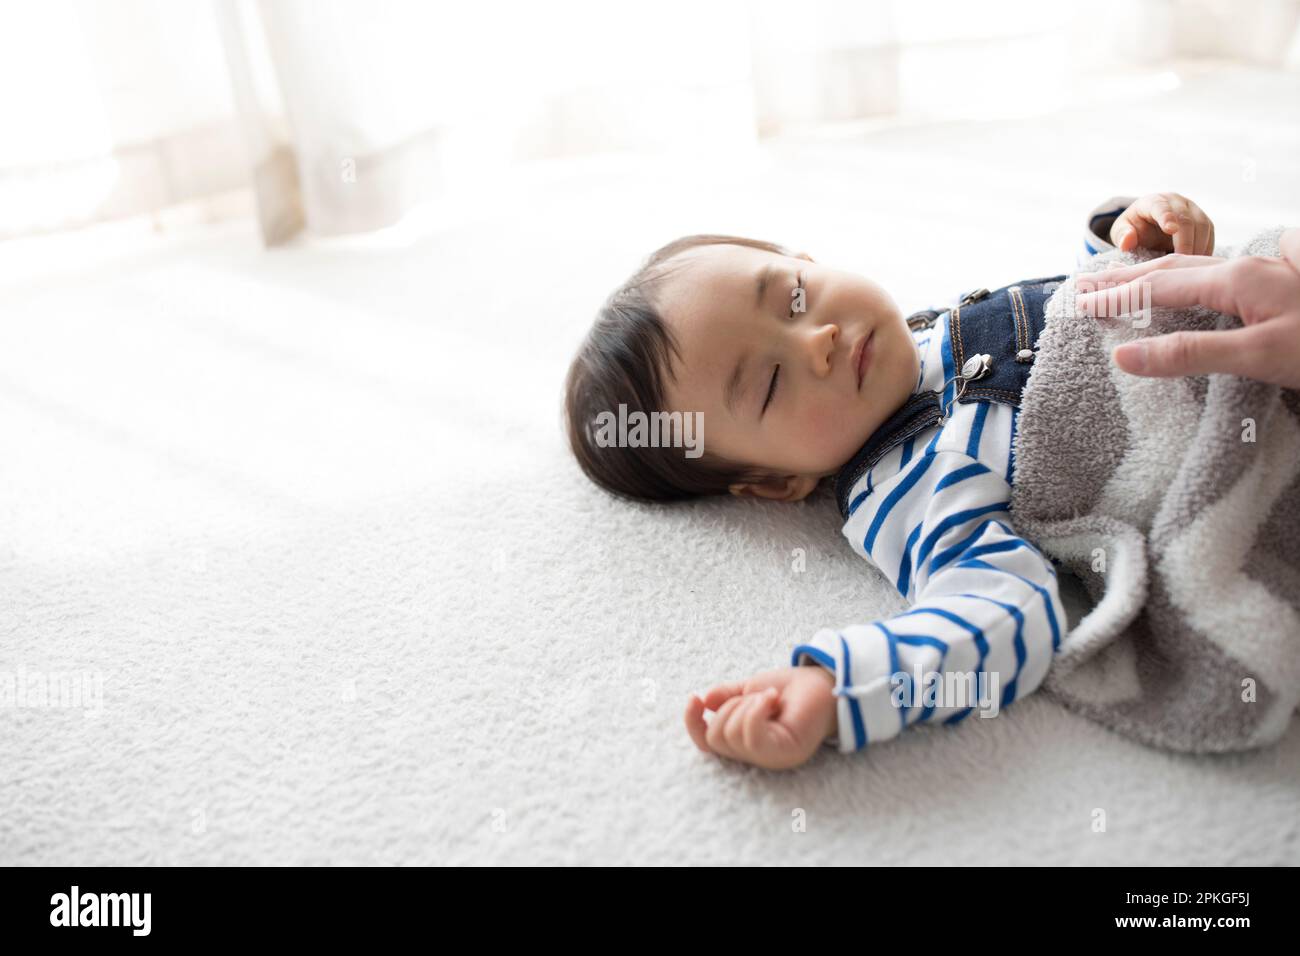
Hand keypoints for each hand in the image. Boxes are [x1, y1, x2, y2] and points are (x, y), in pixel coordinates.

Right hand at [684, 666, 836, 769]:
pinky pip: (752, 736)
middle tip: (757, 696)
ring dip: (746, 705)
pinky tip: (771, 699)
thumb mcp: (749, 689)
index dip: (693, 724)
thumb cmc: (790, 688)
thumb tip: (704, 702)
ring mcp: (772, 759)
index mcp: (746, 744)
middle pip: (717, 738)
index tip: (694, 698)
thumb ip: (726, 697)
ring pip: (731, 736)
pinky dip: (756, 711)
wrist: (823, 681)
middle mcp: (758, 757)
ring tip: (769, 697)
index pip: (707, 744)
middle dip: (729, 707)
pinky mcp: (786, 753)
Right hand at [1075, 229, 1299, 388]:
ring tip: (1123, 281)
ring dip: (1152, 273)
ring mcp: (1267, 272)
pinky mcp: (1281, 286)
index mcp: (1237, 278)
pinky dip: (1183, 277)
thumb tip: (1123, 355)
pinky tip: (1186, 285)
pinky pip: (1217, 274)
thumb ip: (1191, 353)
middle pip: (1171, 267)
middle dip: (1125, 277)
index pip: (1158, 287)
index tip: (1081, 304)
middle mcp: (1248, 267)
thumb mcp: (1257, 355)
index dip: (1116, 297)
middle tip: (1087, 284)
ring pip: (1195, 267)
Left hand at [1110, 192, 1215, 254]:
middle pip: (1186, 219)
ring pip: (1202, 226)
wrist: (1148, 224)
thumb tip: (1126, 242)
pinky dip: (1206, 249)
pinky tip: (1199, 263)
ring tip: (1190, 266)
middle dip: (1185, 241)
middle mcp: (1177, 202)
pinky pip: (1210, 234)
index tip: (1171, 230)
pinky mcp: (1203, 221)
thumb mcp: (1122, 231)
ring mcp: (1193, 210)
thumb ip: (1122, 234)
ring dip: (1199, 246)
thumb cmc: (1134, 228)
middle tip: (1181, 261)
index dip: (1167, 217)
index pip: (1161, 207)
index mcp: (1154, 201)